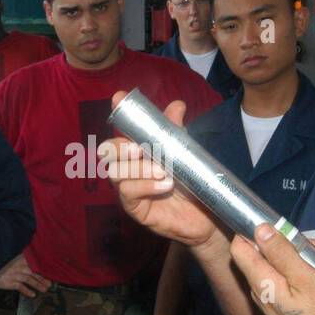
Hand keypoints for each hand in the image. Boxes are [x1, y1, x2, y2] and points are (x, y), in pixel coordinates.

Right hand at [0, 253, 51, 297]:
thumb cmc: (6, 266)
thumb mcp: (16, 261)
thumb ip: (26, 261)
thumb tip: (38, 266)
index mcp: (22, 260)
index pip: (35, 264)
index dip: (43, 270)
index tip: (51, 274)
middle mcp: (19, 267)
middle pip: (34, 273)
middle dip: (43, 279)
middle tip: (50, 284)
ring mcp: (15, 274)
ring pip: (29, 280)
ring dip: (38, 285)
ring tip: (44, 290)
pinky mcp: (10, 282)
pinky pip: (20, 287)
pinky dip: (27, 291)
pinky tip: (32, 295)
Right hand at [100, 90, 224, 253]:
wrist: (207, 216)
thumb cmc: (191, 184)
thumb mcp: (184, 154)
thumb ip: (176, 132)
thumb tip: (176, 105)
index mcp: (137, 151)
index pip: (121, 129)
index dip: (118, 112)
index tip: (118, 98)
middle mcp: (128, 168)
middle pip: (108, 152)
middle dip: (120, 146)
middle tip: (140, 148)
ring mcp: (128, 189)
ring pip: (116, 172)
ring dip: (138, 169)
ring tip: (163, 171)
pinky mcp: (134, 209)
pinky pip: (128, 193)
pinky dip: (145, 186)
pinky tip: (165, 185)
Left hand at [228, 227, 314, 314]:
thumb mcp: (307, 280)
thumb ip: (281, 254)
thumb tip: (258, 228)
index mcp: (263, 281)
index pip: (243, 247)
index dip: (261, 231)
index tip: (286, 227)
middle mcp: (268, 290)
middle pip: (285, 256)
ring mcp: (285, 300)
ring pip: (309, 271)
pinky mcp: (301, 310)